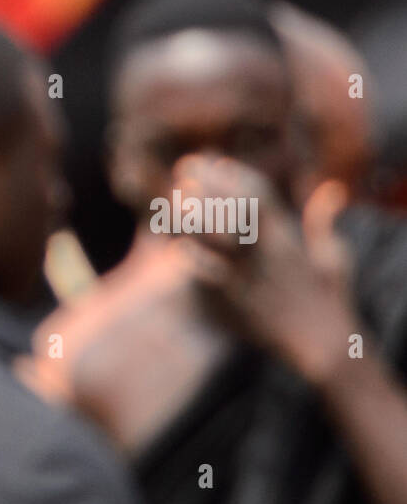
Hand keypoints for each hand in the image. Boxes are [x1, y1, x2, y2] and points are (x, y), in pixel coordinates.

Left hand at [174, 156, 354, 385]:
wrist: (322, 342)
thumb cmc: (328, 299)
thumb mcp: (333, 254)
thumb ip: (324, 221)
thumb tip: (332, 192)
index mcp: (288, 236)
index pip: (260, 194)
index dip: (234, 174)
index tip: (211, 161)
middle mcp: (268, 250)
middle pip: (235, 207)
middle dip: (209, 188)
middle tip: (182, 176)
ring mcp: (252, 273)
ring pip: (218, 238)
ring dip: (193, 220)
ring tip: (170, 207)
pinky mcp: (239, 300)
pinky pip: (211, 274)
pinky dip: (194, 259)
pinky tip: (176, 247)